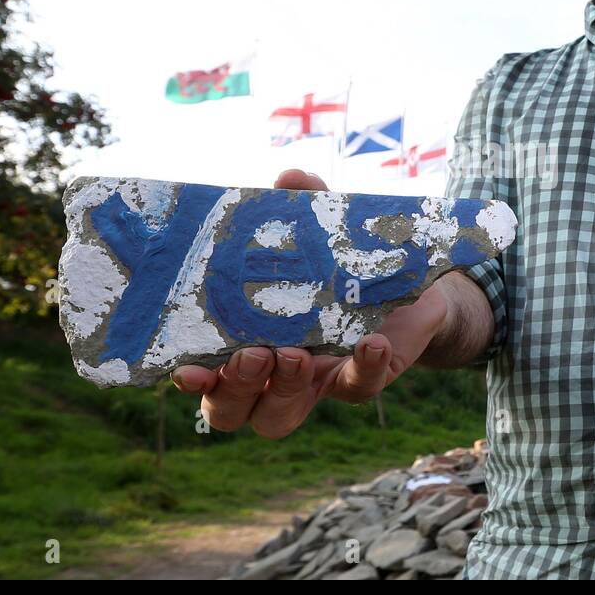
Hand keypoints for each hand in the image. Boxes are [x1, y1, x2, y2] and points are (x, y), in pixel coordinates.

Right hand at [170, 168, 448, 437]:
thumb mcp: (318, 230)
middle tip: (254, 354)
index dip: (194, 380)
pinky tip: (370, 343)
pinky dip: (362, 367)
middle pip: (235, 412)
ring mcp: (316, 383)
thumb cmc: (339, 259)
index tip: (186, 368)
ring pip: (282, 417)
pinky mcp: (363, 378)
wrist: (407, 283)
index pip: (206, 377)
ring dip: (285, 391)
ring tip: (297, 354)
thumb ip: (301, 205)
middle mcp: (272, 375)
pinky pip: (359, 387)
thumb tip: (290, 177)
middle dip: (237, 389)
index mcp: (244, 342)